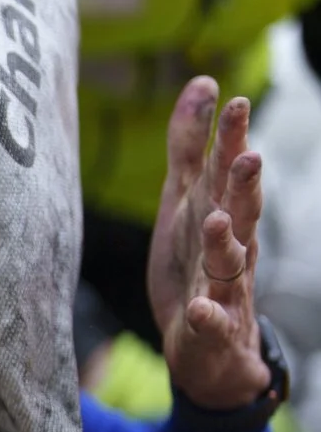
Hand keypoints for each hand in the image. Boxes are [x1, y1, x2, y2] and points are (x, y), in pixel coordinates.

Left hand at [146, 77, 269, 409]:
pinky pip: (213, 322)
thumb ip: (190, 147)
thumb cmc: (198, 262)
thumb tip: (203, 82)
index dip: (230, 140)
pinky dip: (209, 316)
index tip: (235, 101)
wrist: (212, 349)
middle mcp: (231, 248)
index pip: (225, 173)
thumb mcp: (186, 201)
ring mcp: (225, 290)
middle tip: (247, 155)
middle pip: (239, 212)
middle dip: (242, 185)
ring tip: (218, 220)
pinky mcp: (213, 329)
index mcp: (221, 214)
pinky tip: (202, 309)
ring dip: (225, 242)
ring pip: (229, 263)